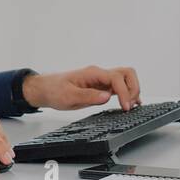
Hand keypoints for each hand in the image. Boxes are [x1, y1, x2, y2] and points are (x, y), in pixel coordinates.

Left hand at [23, 66, 141, 110]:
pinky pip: (120, 86)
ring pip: (126, 78)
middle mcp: (100, 74)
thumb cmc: (55, 91)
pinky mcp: (101, 86)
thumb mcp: (68, 96)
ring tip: (131, 106)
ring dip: (132, 90)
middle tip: (129, 106)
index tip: (125, 107)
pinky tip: (130, 103)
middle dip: (133, 89)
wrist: (46, 89)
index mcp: (92, 73)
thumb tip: (107, 96)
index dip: (124, 92)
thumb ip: (88, 96)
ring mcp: (102, 79)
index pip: (117, 77)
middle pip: (127, 73)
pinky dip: (128, 93)